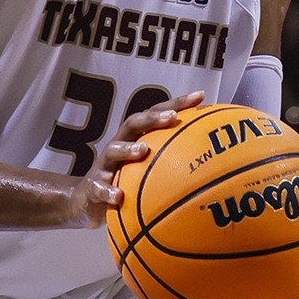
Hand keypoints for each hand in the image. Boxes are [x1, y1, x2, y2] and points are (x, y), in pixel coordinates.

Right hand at [64, 91, 203, 227]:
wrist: (85, 202)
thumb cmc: (124, 181)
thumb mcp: (145, 170)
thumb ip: (172, 163)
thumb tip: (213, 166)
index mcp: (134, 139)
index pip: (156, 114)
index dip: (177, 103)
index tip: (201, 96)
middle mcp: (118, 145)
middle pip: (133, 123)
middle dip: (152, 118)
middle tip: (172, 118)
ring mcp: (104, 165)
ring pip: (114, 150)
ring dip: (128, 148)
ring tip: (143, 150)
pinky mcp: (92, 186)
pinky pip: (99, 187)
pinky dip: (108, 191)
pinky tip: (119, 196)